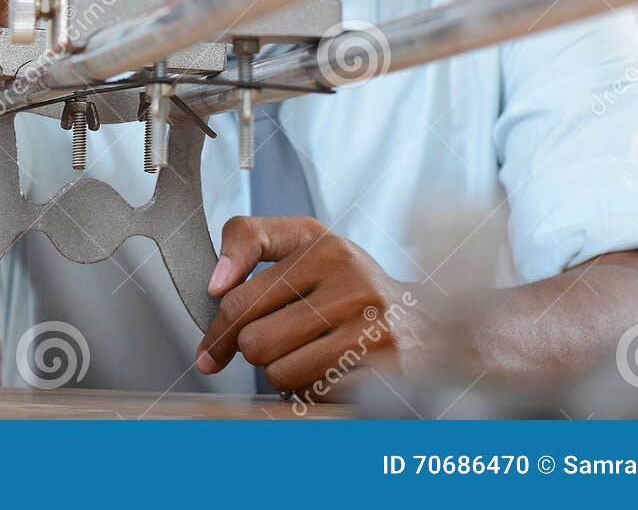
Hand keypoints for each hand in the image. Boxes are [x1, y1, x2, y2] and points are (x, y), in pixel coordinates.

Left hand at [194, 216, 433, 397]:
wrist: (428, 317)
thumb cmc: (348, 277)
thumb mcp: (303, 239)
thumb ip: (248, 239)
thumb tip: (214, 285)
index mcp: (326, 251)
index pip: (240, 302)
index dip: (217, 333)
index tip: (209, 352)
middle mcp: (354, 288)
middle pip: (257, 344)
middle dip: (255, 351)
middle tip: (275, 342)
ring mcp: (375, 334)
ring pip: (283, 376)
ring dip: (283, 373)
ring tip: (304, 354)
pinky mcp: (390, 375)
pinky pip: (317, 398)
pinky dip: (312, 391)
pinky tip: (329, 371)